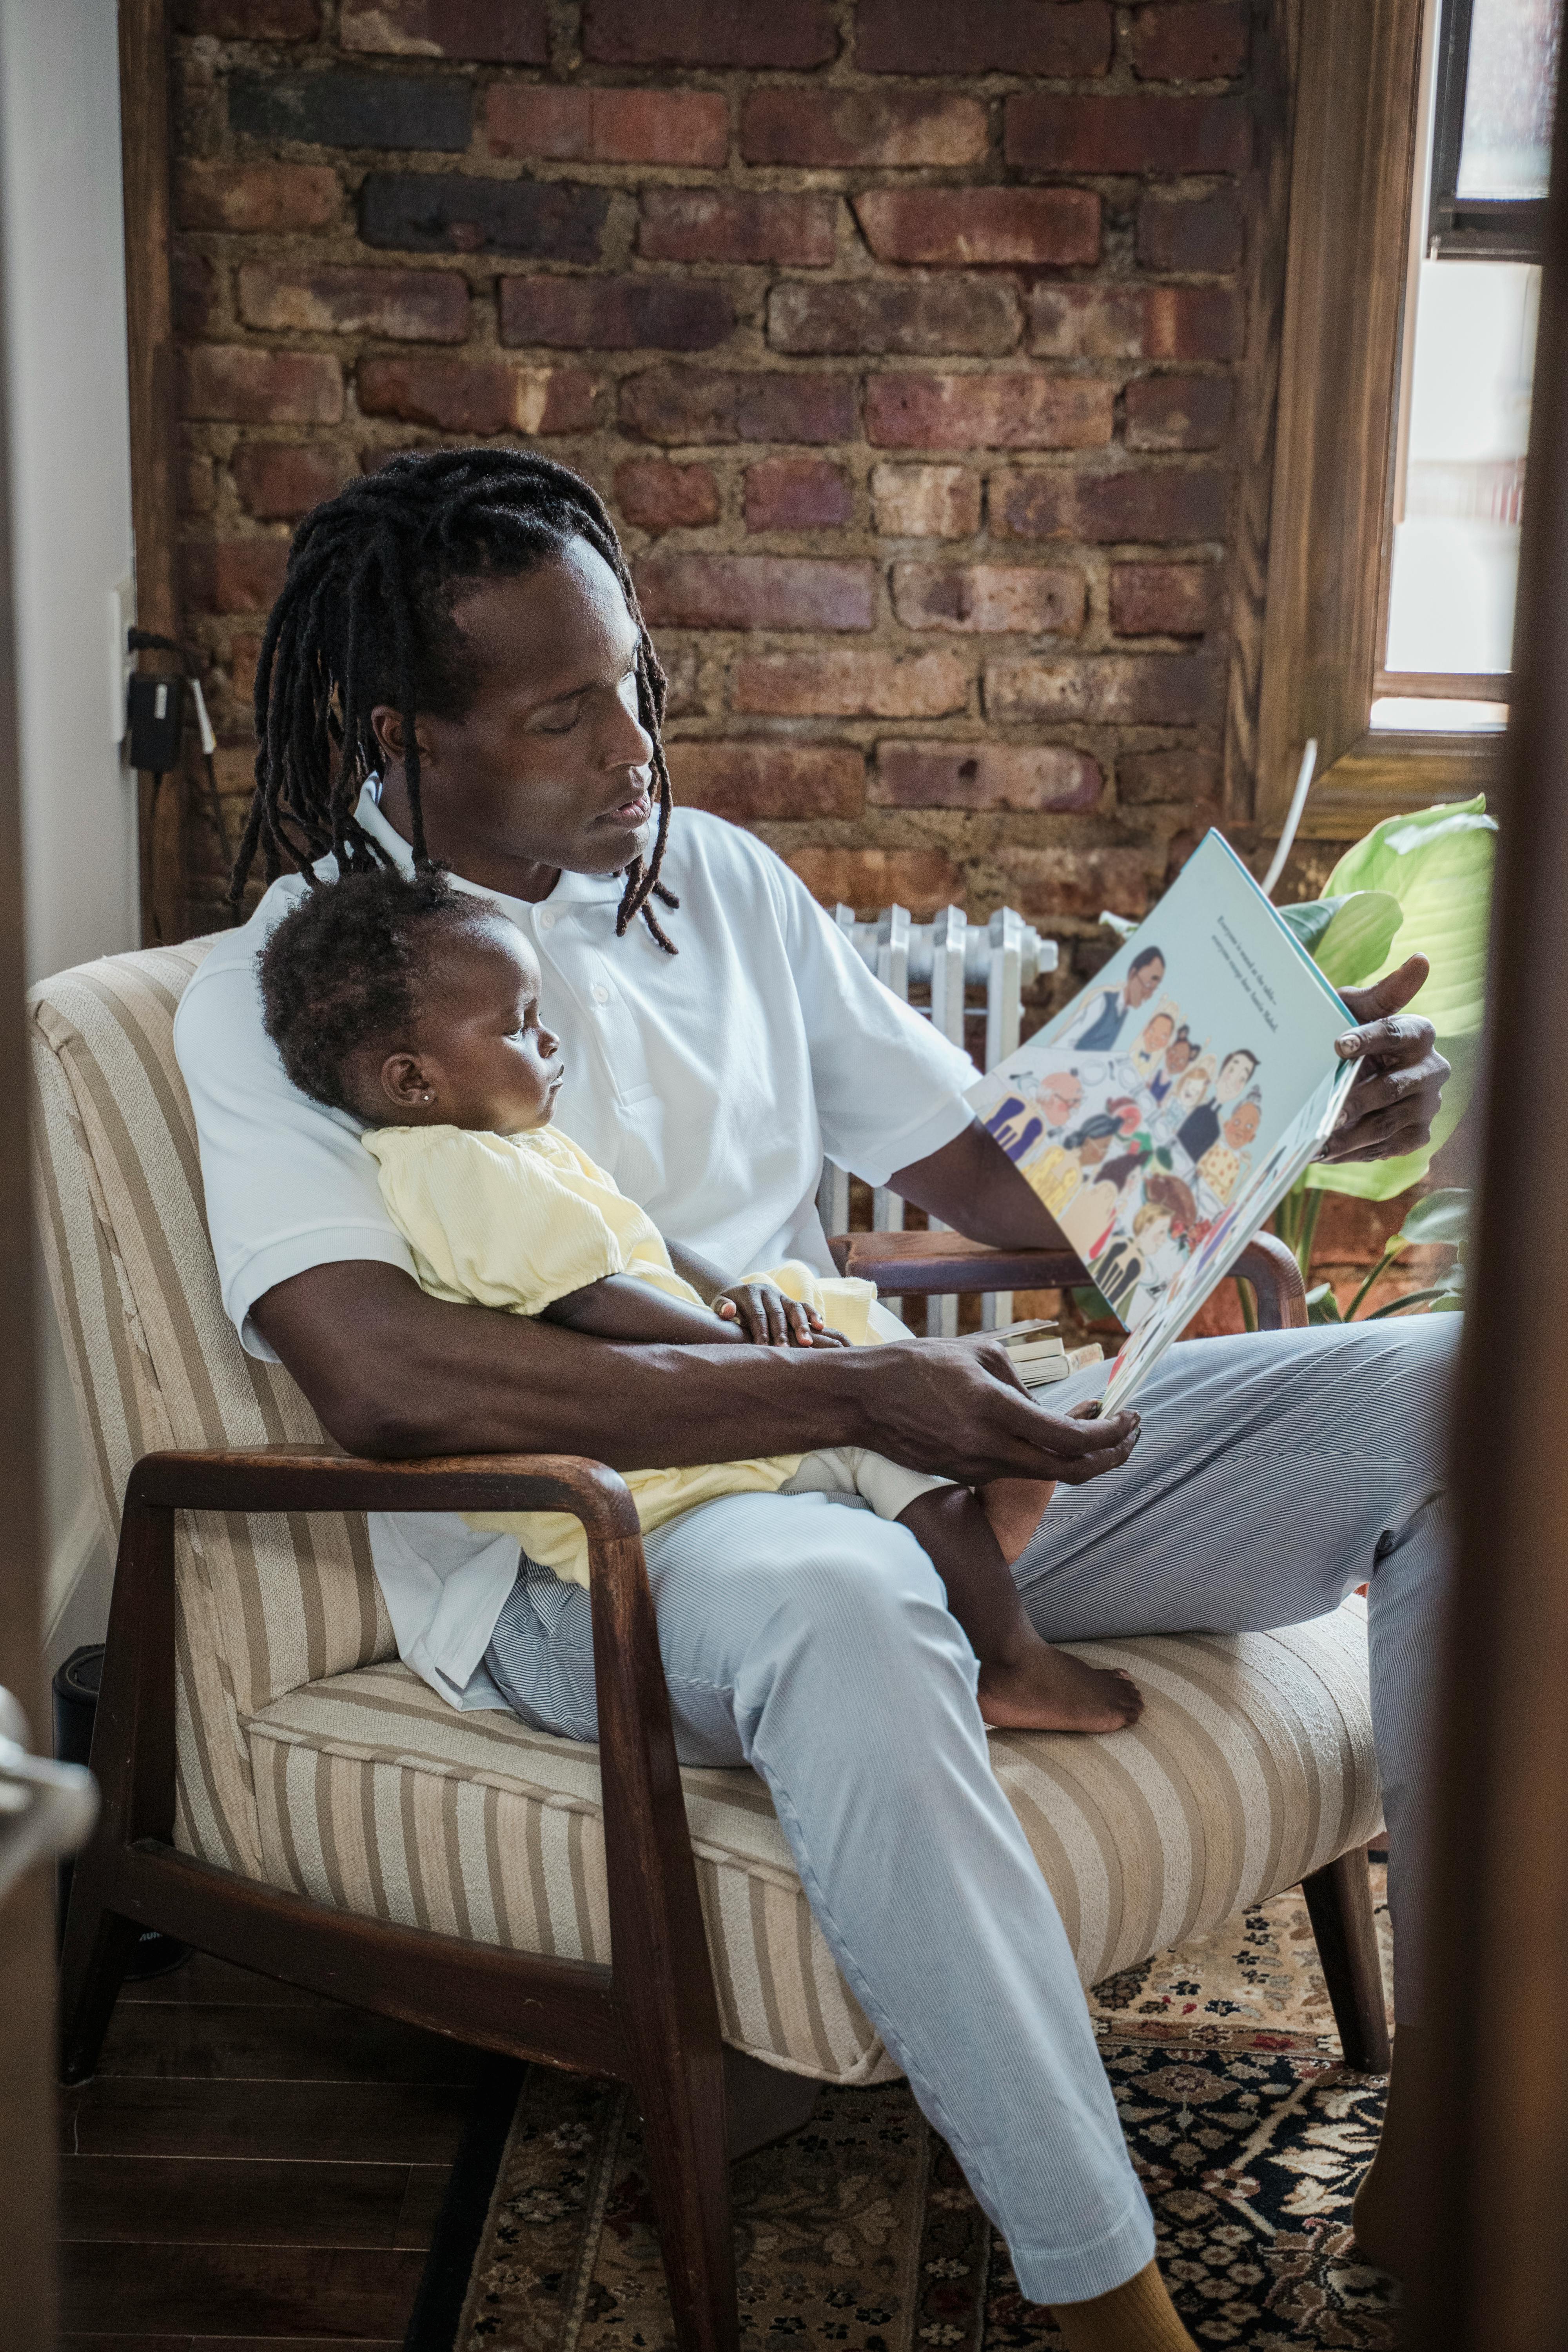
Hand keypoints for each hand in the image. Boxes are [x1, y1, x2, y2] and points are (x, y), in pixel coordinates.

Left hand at [714, 1280, 851, 1346]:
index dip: (761, 1331)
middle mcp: (768, 1293)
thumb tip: (729, 1310)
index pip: (757, 1314)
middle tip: (785, 1350)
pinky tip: (821, 1326)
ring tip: (807, 1343)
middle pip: (777, 1313)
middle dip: (782, 1332)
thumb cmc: (728, 1306)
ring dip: (802, 1325)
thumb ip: (723, 1307)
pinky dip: (814, 1314)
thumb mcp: (720, 1305)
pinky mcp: (790, 1301)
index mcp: (750, 1294)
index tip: (762, 1348)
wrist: (738, 1294)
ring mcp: (781, 1296)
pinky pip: (805, 1306)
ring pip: (794, 1308)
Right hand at [862, 1333, 1141, 1486]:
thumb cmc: (915, 1366)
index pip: (1070, 1439)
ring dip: (1078, 1452)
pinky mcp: (963, 1474)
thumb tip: (1051, 1408)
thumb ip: (1021, 1383)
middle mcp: (987, 1448)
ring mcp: (975, 1467)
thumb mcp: (977, 1354)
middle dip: (1112, 1456)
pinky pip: (1014, 1468)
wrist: (861, 1399)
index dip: (1111, 1433)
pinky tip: (1048, 1430)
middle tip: (1130, 1432)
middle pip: (1071, 1473)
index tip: (1130, 1416)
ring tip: (1096, 1420)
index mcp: (993, 1410)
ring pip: (1044, 1472)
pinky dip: (1042, 1453)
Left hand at [1319, 955, 1450, 1164]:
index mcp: (1419, 1033)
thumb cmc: (1350, 1032)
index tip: (1338, 1045)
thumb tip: (1422, 960)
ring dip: (1351, 1133)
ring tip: (1319, 1138)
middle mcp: (1433, 1069)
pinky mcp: (1416, 1135)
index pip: (1397, 1034)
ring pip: (1387, 1123)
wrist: (1346, 1069)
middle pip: (1394, 1087)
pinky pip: (1386, 1147)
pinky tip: (1327, 1151)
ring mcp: (1427, 1106)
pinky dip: (1354, 1151)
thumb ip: (1383, 992)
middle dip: (1357, 1099)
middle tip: (1329, 1110)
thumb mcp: (1357, 1008)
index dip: (1368, 1040)